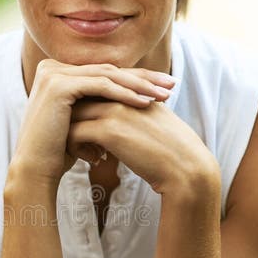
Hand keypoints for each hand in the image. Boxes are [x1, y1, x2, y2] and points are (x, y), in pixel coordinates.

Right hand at [9, 60, 174, 185]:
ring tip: (163, 95)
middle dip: (142, 78)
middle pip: (108, 71)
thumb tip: (133, 101)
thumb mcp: (83, 124)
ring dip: (139, 85)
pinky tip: (145, 102)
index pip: (104, 73)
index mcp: (57, 73)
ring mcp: (53, 74)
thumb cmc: (58, 153)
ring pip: (107, 76)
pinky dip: (124, 93)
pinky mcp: (58, 85)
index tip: (162, 87)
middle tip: (171, 85)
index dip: (135, 78)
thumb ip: (100, 107)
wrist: (35, 170)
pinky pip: (100, 86)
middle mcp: (52, 68)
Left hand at [67, 96, 219, 195]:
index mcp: (132, 88)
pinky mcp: (108, 130)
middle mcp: (121, 94)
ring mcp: (114, 110)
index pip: (95, 88)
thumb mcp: (154, 122)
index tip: (89, 127)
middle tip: (83, 141)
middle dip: (74, 118)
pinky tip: (93, 160)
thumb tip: (119, 122)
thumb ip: (135, 113)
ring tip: (86, 152)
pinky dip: (75, 148)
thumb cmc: (172, 150)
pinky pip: (73, 133)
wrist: (186, 169)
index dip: (87, 107)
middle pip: (79, 97)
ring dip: (71, 133)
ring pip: (72, 114)